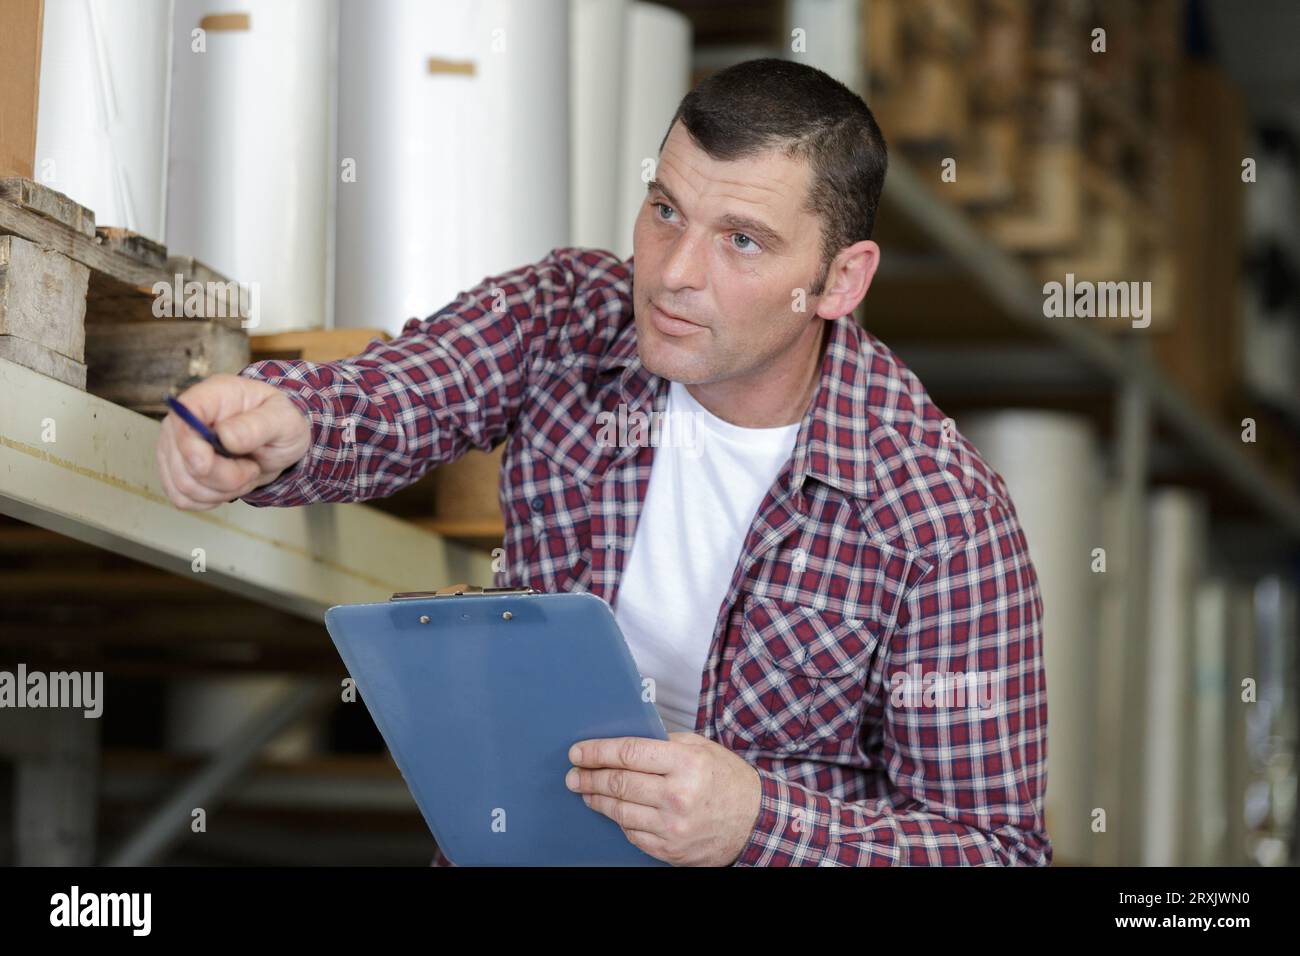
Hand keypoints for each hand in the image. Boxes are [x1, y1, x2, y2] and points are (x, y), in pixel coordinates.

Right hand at [155, 373, 311, 510]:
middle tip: (251, 467)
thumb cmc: (278, 424)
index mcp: (210, 396)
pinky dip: (209, 499)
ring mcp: (174, 446)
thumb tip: (225, 435)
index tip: (209, 463)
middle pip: (183, 461)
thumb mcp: (284, 420)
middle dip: (224, 476)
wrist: (275, 442)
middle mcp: (183, 420)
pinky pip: (182, 497)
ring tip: (244, 473)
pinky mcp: (174, 471)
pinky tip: (228, 485)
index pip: (181, 416)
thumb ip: (257, 426)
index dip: (189, 445)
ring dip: (221, 490)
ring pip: (183, 485)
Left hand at [566, 732, 760, 865]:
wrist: (755, 822)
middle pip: (619, 783)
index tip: (578, 751)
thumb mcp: (701, 749)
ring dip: (597, 799)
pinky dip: (619, 821)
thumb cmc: (727, 780)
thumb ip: (664, 743)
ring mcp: (672, 827)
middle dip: (589, 777)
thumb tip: (624, 743)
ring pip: (620, 811)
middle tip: (573, 773)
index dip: (598, 752)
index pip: (629, 753)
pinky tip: (612, 810)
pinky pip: (632, 834)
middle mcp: (677, 796)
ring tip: (585, 790)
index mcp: (686, 764)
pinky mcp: (670, 850)